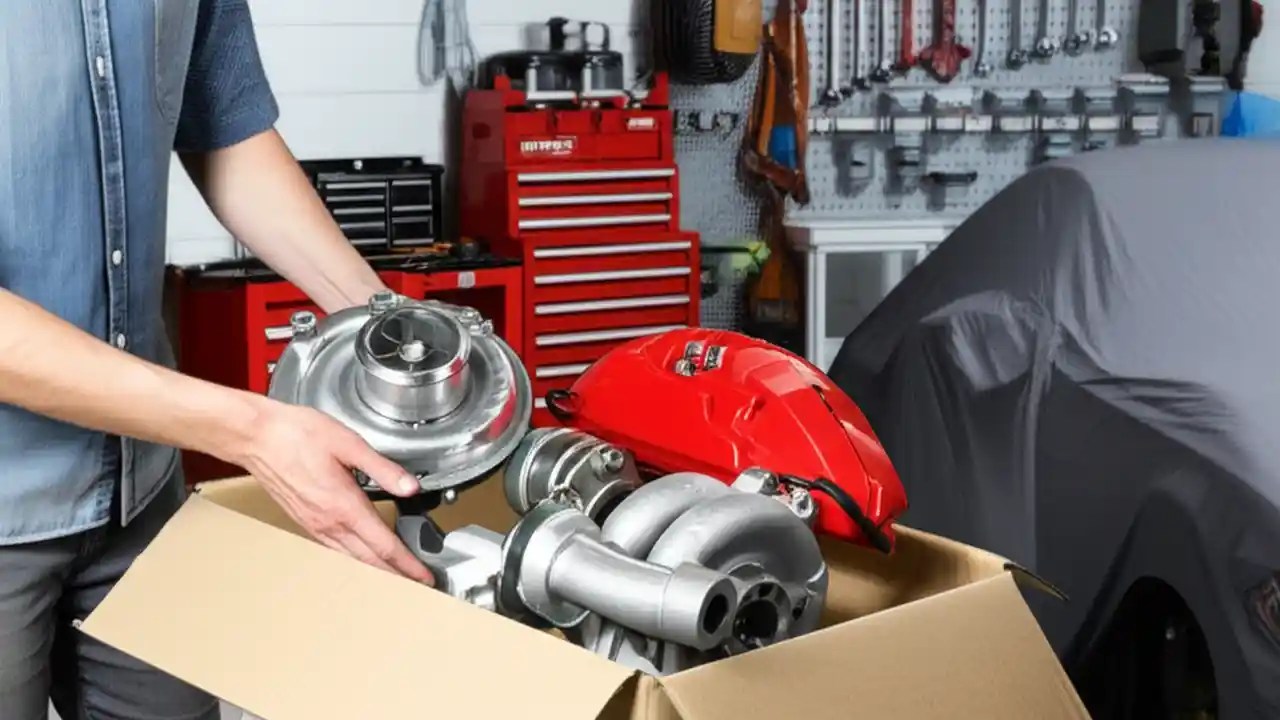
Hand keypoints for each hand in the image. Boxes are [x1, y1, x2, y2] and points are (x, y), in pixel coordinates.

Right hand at [236, 400, 434, 584]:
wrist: (256, 437)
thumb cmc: (297, 435)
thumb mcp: (348, 443)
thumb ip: (383, 469)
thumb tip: (411, 487)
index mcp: (344, 506)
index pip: (384, 546)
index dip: (408, 565)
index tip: (425, 577)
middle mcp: (329, 522)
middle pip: (370, 560)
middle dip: (398, 575)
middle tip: (419, 583)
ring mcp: (314, 525)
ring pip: (351, 559)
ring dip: (377, 570)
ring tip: (398, 574)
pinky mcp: (304, 521)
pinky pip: (335, 549)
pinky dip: (354, 559)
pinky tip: (361, 555)